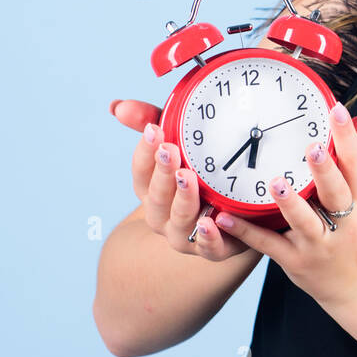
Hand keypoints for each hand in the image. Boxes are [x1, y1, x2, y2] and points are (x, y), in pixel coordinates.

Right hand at [110, 98, 251, 260]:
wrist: (238, 212)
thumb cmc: (204, 174)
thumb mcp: (183, 144)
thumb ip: (156, 122)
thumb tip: (118, 107)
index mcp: (151, 189)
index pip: (140, 170)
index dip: (145, 151)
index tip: (154, 130)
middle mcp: (162, 214)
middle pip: (156, 195)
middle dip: (163, 172)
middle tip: (171, 150)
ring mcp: (185, 234)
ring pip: (179, 219)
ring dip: (184, 198)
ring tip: (189, 177)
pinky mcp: (213, 249)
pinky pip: (209, 249)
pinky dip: (209, 237)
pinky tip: (210, 222)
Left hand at [208, 102, 356, 312]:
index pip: (355, 163)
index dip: (347, 137)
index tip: (336, 110)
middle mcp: (343, 221)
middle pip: (335, 193)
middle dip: (324, 172)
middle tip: (313, 148)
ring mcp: (318, 243)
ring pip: (303, 222)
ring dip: (289, 203)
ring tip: (274, 184)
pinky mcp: (295, 260)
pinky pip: (268, 244)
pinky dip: (246, 231)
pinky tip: (224, 216)